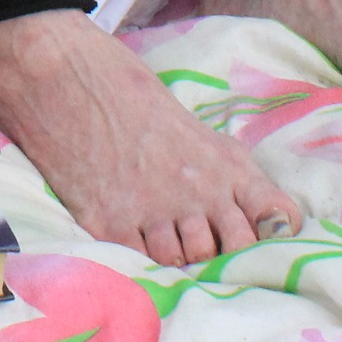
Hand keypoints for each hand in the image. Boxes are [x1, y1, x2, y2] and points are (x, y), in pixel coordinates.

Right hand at [0, 10, 299, 264]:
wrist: (64, 79)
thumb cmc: (128, 96)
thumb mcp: (193, 128)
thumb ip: (225, 173)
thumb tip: (255, 216)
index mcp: (224, 163)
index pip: (276, 216)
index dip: (276, 234)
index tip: (264, 238)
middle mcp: (198, 192)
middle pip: (236, 250)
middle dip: (225, 252)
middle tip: (205, 240)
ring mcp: (156, 211)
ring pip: (189, 261)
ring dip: (181, 254)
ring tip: (162, 231)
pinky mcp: (112, 225)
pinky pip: (144, 262)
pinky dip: (144, 255)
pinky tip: (134, 233)